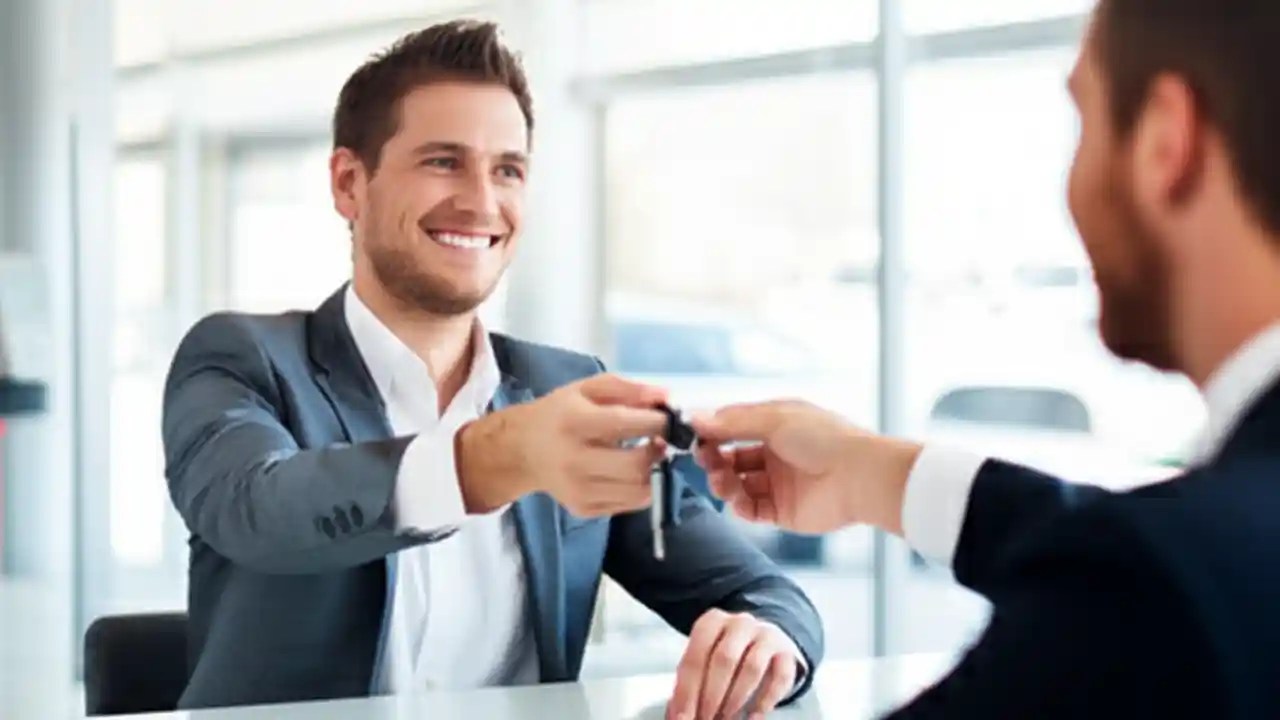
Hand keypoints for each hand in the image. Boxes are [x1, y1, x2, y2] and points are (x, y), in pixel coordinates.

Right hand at [456, 373, 668, 515]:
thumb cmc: (561, 414)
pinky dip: (638, 488)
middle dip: (657, 452)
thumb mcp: (589, 389)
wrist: (523, 450)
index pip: (625, 423)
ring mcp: (578, 490)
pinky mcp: (583, 509)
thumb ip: (629, 389)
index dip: (656, 422)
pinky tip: (627, 472)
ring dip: (652, 473)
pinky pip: (628, 504)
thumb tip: (667, 397)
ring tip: (646, 456)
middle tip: (658, 441)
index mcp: (573, 422)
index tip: (668, 418)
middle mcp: (573, 460)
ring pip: (637, 491)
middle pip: (635, 466)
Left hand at [668, 609, 799, 719]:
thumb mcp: (705, 659)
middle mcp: (740, 623)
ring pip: (752, 668)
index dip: (687, 691)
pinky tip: (753, 717)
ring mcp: (766, 635)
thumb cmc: (725, 654)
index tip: (683, 717)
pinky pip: (780, 677)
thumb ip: (691, 682)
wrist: (763, 639)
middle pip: (723, 660)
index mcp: (712, 621)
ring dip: (736, 699)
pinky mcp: (787, 652)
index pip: (695, 656)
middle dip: (711, 696)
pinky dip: (765, 701)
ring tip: (725, 719)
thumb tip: (678, 713)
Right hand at [691, 400, 921, 534]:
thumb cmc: (826, 439)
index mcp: (776, 426)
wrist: (860, 476)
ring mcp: (780, 483)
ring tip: (722, 481)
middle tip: (705, 460)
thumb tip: (695, 418)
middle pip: (733, 458)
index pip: (734, 428)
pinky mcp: (784, 511)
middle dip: (714, 459)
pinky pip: (752, 510)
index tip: (694, 436)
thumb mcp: (774, 419)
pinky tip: (739, 500)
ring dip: (723, 483)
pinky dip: (740, 507)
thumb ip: (732, 421)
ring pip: (738, 485)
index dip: (713, 433)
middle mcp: (777, 454)